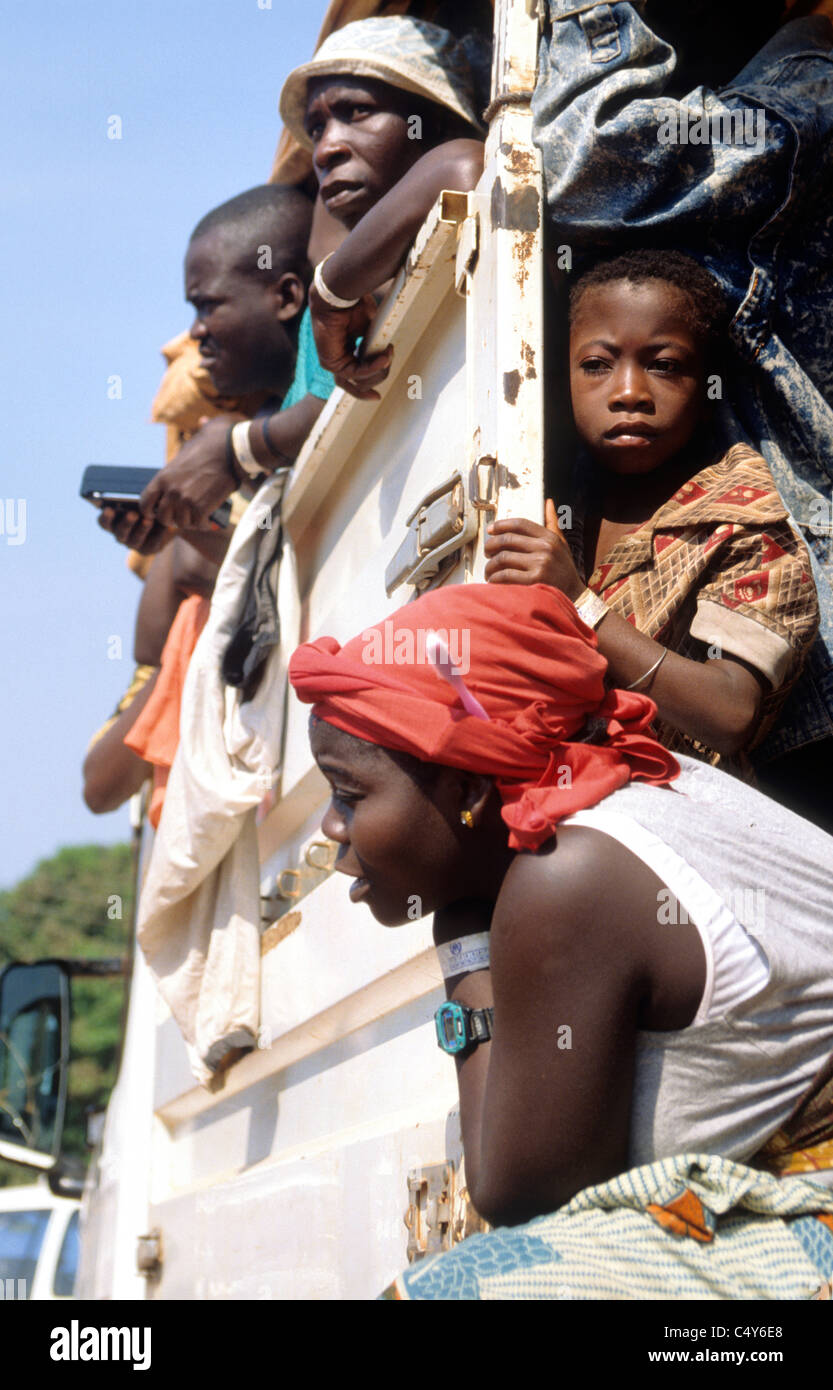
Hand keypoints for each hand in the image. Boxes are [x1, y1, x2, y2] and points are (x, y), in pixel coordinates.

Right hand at [97, 505, 172, 554]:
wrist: (163, 519)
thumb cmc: (145, 504)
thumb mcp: (140, 500)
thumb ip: (134, 500)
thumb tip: (135, 496)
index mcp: (112, 522)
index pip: (103, 522)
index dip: (105, 517)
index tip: (109, 509)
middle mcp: (120, 535)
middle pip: (120, 532)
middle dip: (126, 523)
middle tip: (133, 513)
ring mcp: (133, 544)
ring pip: (135, 540)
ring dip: (141, 530)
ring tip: (148, 519)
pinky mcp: (148, 550)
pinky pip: (151, 545)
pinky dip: (157, 535)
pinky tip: (163, 526)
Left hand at [140, 415, 239, 530]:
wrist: (234, 449)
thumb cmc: (215, 442)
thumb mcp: (192, 444)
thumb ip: (188, 445)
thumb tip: (202, 421)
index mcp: (163, 476)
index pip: (145, 502)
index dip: (151, 510)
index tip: (160, 511)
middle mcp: (171, 490)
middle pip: (162, 517)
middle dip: (172, 519)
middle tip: (183, 516)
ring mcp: (186, 500)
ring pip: (181, 523)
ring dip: (189, 522)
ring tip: (197, 517)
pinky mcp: (202, 507)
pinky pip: (197, 524)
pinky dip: (203, 524)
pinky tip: (207, 520)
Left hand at [308, 283, 392, 400]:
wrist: (338, 295)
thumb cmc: (354, 305)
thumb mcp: (371, 330)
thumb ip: (376, 347)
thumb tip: (386, 359)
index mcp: (346, 351)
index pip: (357, 377)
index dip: (368, 386)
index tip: (377, 396)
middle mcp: (337, 359)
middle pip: (359, 383)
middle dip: (377, 378)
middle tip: (388, 360)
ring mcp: (332, 363)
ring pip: (358, 381)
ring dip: (377, 371)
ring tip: (387, 356)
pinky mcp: (331, 363)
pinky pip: (356, 372)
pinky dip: (372, 367)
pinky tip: (384, 358)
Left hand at [484, 499, 583, 599]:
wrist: (575, 598)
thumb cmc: (564, 572)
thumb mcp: (562, 545)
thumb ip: (553, 524)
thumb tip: (549, 503)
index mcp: (550, 538)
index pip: (520, 524)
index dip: (501, 525)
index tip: (490, 530)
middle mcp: (546, 548)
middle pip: (507, 540)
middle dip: (491, 546)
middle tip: (487, 554)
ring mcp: (540, 564)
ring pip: (503, 558)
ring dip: (490, 566)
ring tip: (489, 572)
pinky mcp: (534, 581)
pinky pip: (505, 576)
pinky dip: (495, 579)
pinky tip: (494, 581)